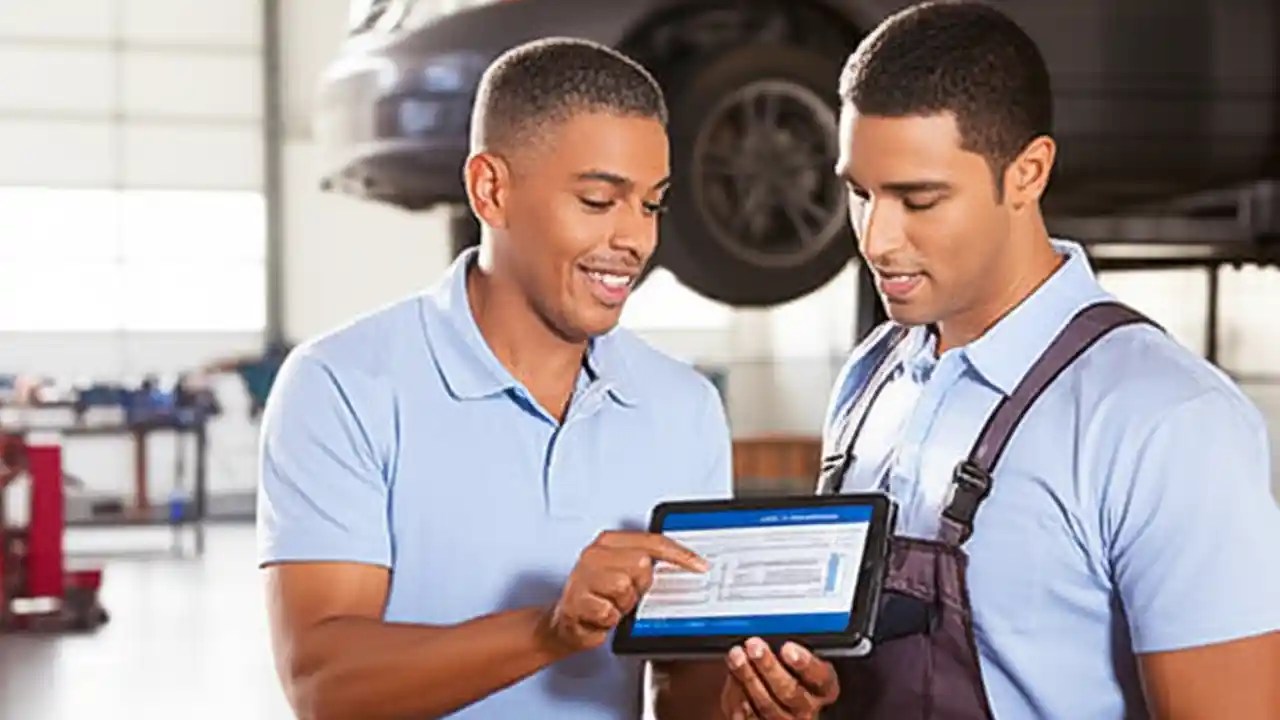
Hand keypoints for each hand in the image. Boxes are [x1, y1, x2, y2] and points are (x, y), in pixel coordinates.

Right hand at [544, 531, 707, 652]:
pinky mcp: (576, 600)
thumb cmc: (598, 598)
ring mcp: (583, 576)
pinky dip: (609, 620)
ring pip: (625, 588)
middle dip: (640, 586)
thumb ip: (647, 564)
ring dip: (624, 605)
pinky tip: (600, 616)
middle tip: (626, 594)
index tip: (699, 565)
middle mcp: (594, 554)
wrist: (564, 624)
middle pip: (641, 565)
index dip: (680, 554)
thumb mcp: (624, 574)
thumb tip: (682, 564)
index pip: (652, 542)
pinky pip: (609, 611)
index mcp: (608, 542)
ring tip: (612, 605)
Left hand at [720, 638, 838, 719]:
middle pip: (790, 692)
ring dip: (748, 677)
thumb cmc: (786, 670)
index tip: (788, 648)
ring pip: (766, 704)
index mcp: (823, 688)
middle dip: (769, 666)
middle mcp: (807, 708)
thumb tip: (769, 633)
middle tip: (755, 646)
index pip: (821, 678)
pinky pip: (748, 715)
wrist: (772, 697)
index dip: (805, 664)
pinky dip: (737, 695)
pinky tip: (733, 677)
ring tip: (737, 656)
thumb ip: (785, 648)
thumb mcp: (793, 656)